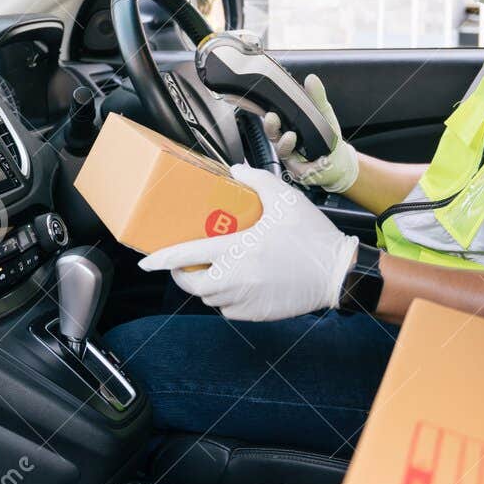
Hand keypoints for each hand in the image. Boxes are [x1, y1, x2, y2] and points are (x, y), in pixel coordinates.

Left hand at [138, 164, 358, 321]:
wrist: (337, 273)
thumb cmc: (312, 237)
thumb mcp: (285, 199)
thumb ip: (256, 180)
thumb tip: (235, 170)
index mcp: (239, 249)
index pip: (188, 255)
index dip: (162, 259)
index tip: (146, 260)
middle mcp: (237, 278)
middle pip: (193, 284)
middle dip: (183, 275)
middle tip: (186, 264)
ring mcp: (246, 300)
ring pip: (211, 298)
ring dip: (206, 285)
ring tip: (216, 268)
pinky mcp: (257, 314)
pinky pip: (229, 309)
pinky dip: (226, 298)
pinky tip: (239, 282)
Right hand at [261, 74, 358, 192]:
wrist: (338, 162)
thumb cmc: (327, 138)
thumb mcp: (324, 115)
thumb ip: (317, 98)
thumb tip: (311, 78)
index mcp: (288, 127)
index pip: (273, 119)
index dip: (267, 114)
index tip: (268, 109)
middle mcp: (285, 142)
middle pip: (272, 134)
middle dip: (270, 127)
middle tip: (272, 118)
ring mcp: (291, 158)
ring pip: (282, 151)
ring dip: (285, 144)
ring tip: (291, 136)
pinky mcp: (300, 172)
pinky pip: (300, 169)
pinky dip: (310, 165)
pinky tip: (319, 161)